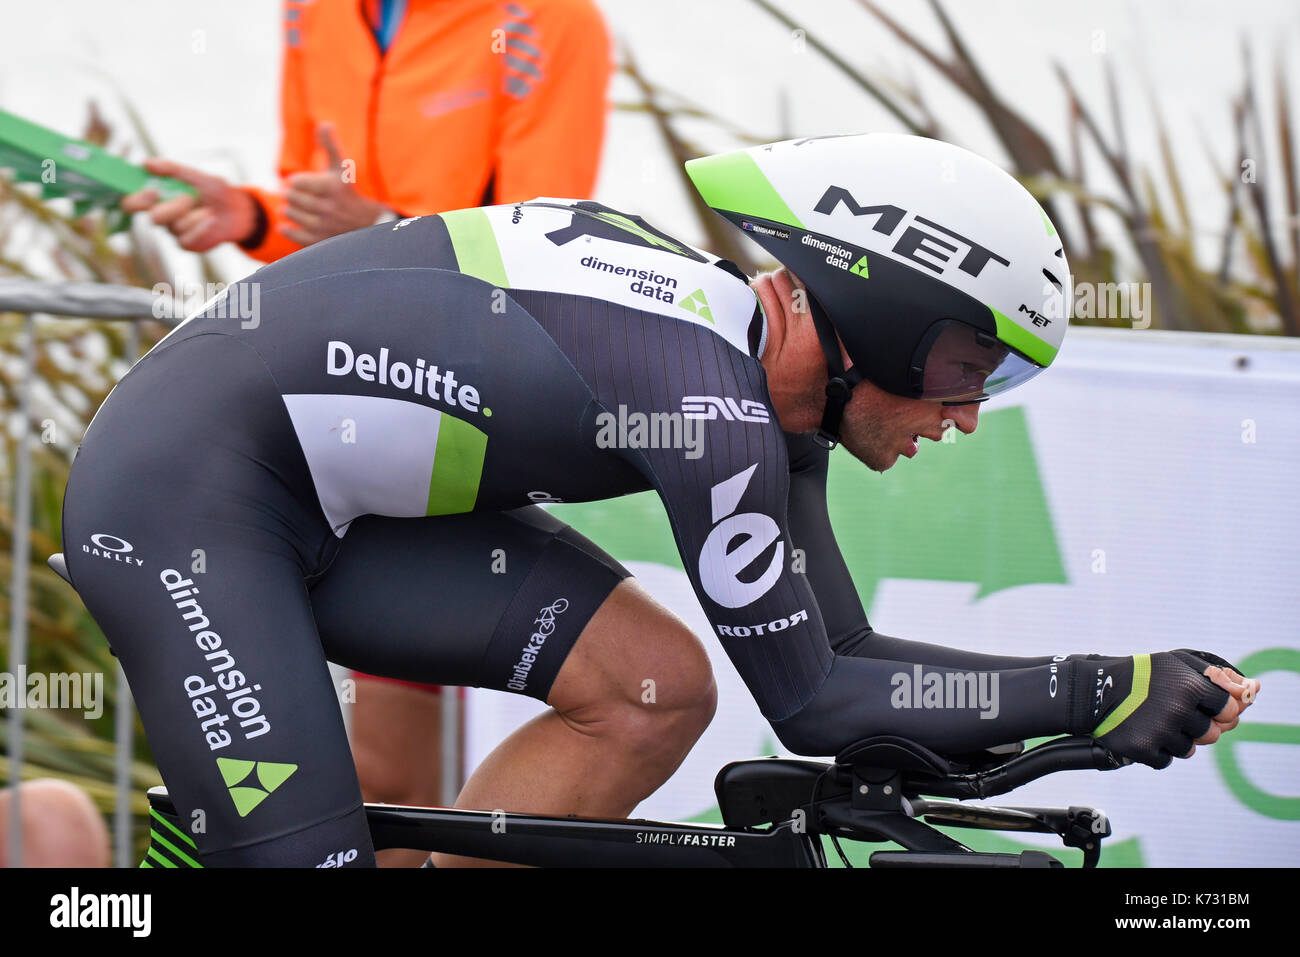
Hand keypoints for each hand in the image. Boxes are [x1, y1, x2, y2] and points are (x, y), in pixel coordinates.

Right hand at [120, 158, 259, 251]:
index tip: (152, 192)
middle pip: (153, 218)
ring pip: (175, 227)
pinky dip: (202, 227)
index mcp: (157, 197)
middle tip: (189, 198)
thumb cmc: (214, 191)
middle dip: (172, 208)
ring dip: (195, 215)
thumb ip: (172, 169)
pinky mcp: (186, 243)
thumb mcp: (197, 176)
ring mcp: (173, 231)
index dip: (136, 200)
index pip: (132, 202)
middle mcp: (161, 214)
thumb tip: (146, 163)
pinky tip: (211, 220)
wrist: (238, 211)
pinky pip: (187, 239)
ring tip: (208, 208)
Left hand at [281, 123, 390, 246]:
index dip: (296, 181)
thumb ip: (330, 145)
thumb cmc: (347, 190)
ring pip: (291, 214)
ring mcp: (324, 226)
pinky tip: (286, 225)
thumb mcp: (340, 168)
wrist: (365, 223)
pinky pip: (294, 235)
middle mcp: (328, 208)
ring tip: (295, 208)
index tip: (300, 183)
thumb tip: (324, 123)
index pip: (295, 182)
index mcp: (331, 188)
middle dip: (291, 195)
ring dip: (289, 210)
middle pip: (291, 198)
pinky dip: (286, 230)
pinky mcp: (320, 241)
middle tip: (297, 196)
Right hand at [1090, 649, 1260, 768]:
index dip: (1216, 708)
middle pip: (1211, 733)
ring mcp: (1161, 732)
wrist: (1094, 690)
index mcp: (1190, 686)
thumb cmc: (1141, 674)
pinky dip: (1156, 751)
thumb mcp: (1176, 662)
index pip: (1228, 710)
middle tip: (1172, 713)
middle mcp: (1178, 710)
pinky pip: (1166, 760)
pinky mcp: (1144, 750)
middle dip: (1196, 726)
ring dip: (1176, 739)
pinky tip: (1143, 733)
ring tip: (1154, 722)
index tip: (1200, 705)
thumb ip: (1214, 674)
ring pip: (1189, 749)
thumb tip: (1247, 691)